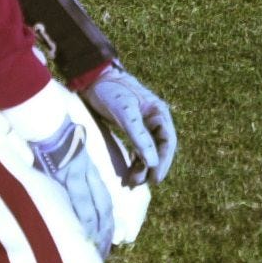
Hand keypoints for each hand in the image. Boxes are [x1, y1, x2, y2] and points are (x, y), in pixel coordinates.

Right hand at [28, 119, 113, 256]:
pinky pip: (75, 203)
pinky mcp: (62, 177)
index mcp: (87, 167)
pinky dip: (82, 221)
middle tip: (106, 253)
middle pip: (102, 207)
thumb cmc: (51, 128)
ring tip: (98, 252)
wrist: (45, 115)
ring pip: (91, 209)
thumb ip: (71, 166)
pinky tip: (84, 235)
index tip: (108, 237)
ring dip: (96, 232)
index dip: (107, 219)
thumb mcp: (68, 148)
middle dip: (105, 231)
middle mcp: (85, 173)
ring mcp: (74, 176)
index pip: (102, 198)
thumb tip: (64, 178)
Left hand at [82, 66, 177, 184]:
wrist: (93, 79)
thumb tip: (153, 163)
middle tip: (142, 183)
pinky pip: (139, 147)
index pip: (168, 142)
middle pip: (160, 148)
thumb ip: (140, 138)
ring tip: (133, 181)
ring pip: (149, 150)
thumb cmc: (111, 92)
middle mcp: (154, 119)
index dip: (164, 162)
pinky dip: (135, 159)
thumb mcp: (126, 114)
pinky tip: (130, 168)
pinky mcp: (131, 127)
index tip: (156, 179)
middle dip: (152, 167)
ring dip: (143, 166)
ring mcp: (143, 123)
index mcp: (159, 112)